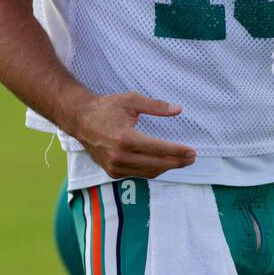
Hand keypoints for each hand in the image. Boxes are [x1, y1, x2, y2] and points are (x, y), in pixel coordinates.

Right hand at [71, 92, 194, 179]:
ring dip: (167, 167)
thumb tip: (178, 110)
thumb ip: (156, 106)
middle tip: (192, 157)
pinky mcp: (113, 172)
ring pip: (150, 172)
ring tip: (181, 160)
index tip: (192, 151)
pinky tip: (162, 162)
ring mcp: (115, 167)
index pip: (159, 149)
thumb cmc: (107, 108)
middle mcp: (120, 156)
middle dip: (178, 162)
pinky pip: (139, 174)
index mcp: (125, 138)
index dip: (178, 151)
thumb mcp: (131, 100)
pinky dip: (153, 169)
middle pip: (157, 164)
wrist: (80, 120)